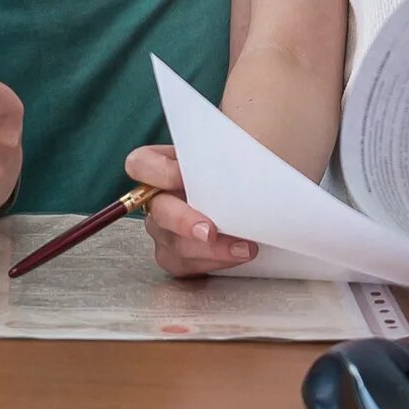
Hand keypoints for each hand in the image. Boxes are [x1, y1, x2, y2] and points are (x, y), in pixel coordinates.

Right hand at [125, 144, 257, 277]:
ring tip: (243, 247)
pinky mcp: (183, 257)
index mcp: (170, 164)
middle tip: (210, 230)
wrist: (266, 200)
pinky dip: (211, 264)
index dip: (159, 172)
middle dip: (183, 221)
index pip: (142, 164)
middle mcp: (164, 198)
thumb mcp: (247, 147)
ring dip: (207, 250)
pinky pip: (185, 265)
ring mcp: (168, 230)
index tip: (184, 177)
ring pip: (171, 244)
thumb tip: (247, 151)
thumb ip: (240, 143)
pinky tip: (237, 257)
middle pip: (158, 210)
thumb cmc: (251, 168)